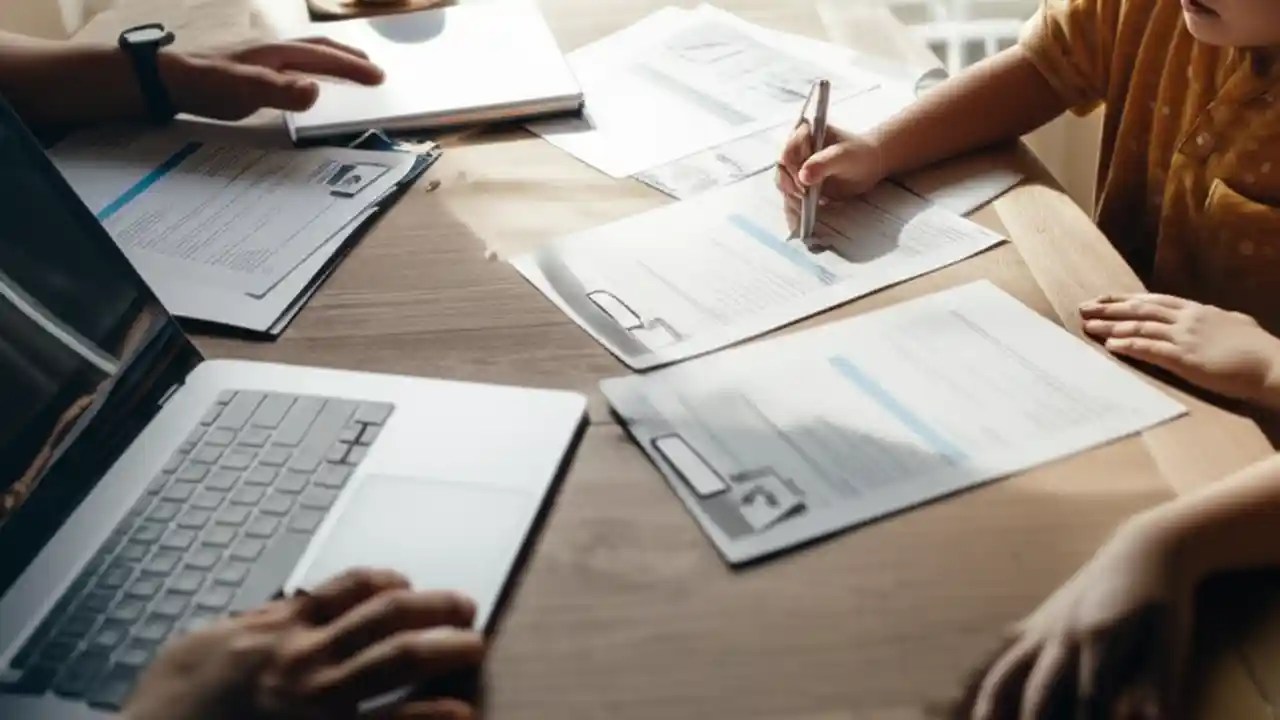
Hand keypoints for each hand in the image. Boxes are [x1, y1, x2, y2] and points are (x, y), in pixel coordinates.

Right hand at [122, 568, 483, 719]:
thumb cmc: (172, 705)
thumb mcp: (206, 645)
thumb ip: (254, 625)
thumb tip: (287, 610)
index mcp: (280, 628)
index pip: (351, 587)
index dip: (392, 582)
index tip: (410, 586)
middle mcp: (306, 658)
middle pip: (390, 616)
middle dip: (437, 609)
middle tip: (466, 609)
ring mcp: (318, 702)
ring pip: (398, 660)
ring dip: (445, 650)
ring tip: (474, 648)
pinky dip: (429, 718)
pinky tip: (459, 715)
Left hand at [158, 37, 384, 120]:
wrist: (165, 79)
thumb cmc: (204, 85)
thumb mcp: (243, 90)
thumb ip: (280, 91)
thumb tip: (317, 90)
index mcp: (277, 53)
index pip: (324, 57)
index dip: (353, 67)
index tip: (379, 77)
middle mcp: (272, 49)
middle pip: (318, 48)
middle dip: (349, 58)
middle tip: (374, 70)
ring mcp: (259, 56)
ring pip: (305, 53)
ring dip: (331, 60)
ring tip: (348, 69)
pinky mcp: (248, 65)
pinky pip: (291, 63)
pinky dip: (310, 67)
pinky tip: (302, 78)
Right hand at [775, 123, 885, 224]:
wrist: (870, 164)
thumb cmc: (859, 154)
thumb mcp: (843, 156)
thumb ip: (823, 163)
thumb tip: (803, 176)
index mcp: (804, 134)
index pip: (788, 153)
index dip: (792, 170)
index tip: (803, 184)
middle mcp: (795, 149)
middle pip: (782, 170)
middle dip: (790, 187)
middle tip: (803, 199)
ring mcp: (796, 167)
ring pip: (784, 185)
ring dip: (791, 200)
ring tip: (803, 213)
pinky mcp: (800, 184)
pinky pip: (791, 197)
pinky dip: (793, 209)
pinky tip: (798, 222)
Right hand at [961, 514, 1192, 719]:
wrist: (1145, 550)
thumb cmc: (1164, 601)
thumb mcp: (1173, 641)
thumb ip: (1159, 684)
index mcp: (1100, 640)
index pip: (1086, 701)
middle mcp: (1063, 635)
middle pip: (1037, 692)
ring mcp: (1044, 628)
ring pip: (1008, 670)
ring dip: (991, 705)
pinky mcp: (1037, 623)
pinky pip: (1004, 653)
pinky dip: (985, 676)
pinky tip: (969, 696)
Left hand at [1080, 293, 1279, 406]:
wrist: (1273, 365)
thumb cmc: (1258, 349)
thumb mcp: (1235, 324)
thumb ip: (1217, 319)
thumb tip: (1213, 315)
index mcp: (1198, 310)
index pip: (1154, 300)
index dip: (1126, 299)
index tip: (1105, 298)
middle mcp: (1187, 319)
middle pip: (1140, 309)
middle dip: (1109, 308)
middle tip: (1084, 308)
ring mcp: (1185, 337)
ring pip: (1139, 326)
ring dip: (1110, 326)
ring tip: (1088, 326)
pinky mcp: (1184, 358)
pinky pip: (1148, 348)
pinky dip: (1126, 345)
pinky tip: (1109, 345)